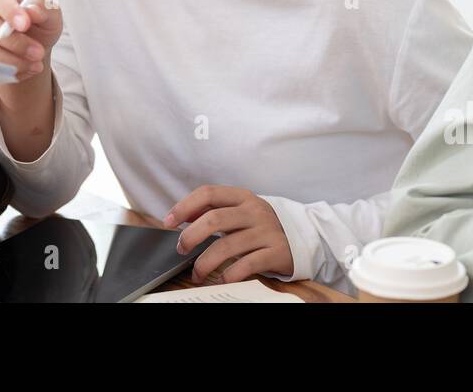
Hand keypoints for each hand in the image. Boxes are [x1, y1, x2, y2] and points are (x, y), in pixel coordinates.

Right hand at [0, 0, 63, 97]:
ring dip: (12, 61)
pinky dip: (5, 72)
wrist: (32, 46)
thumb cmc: (39, 24)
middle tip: (38, 52)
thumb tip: (32, 10)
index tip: (25, 25)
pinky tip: (25, 70)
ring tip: (36, 64)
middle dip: (13, 42)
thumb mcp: (51, 15)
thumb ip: (45, 9)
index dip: (9, 10)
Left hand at [166, 185, 294, 283]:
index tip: (169, 222)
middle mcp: (254, 211)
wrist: (303, 237)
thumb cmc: (261, 225)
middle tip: (181, 249)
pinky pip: (247, 265)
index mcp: (242, 197)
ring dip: (205, 262)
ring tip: (197, 273)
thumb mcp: (241, 211)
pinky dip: (229, 275)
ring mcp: (266, 231)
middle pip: (214, 219)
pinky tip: (221, 279)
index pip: (208, 193)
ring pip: (226, 246)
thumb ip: (215, 210)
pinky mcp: (276, 252)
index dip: (185, 206)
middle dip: (191, 236)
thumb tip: (184, 215)